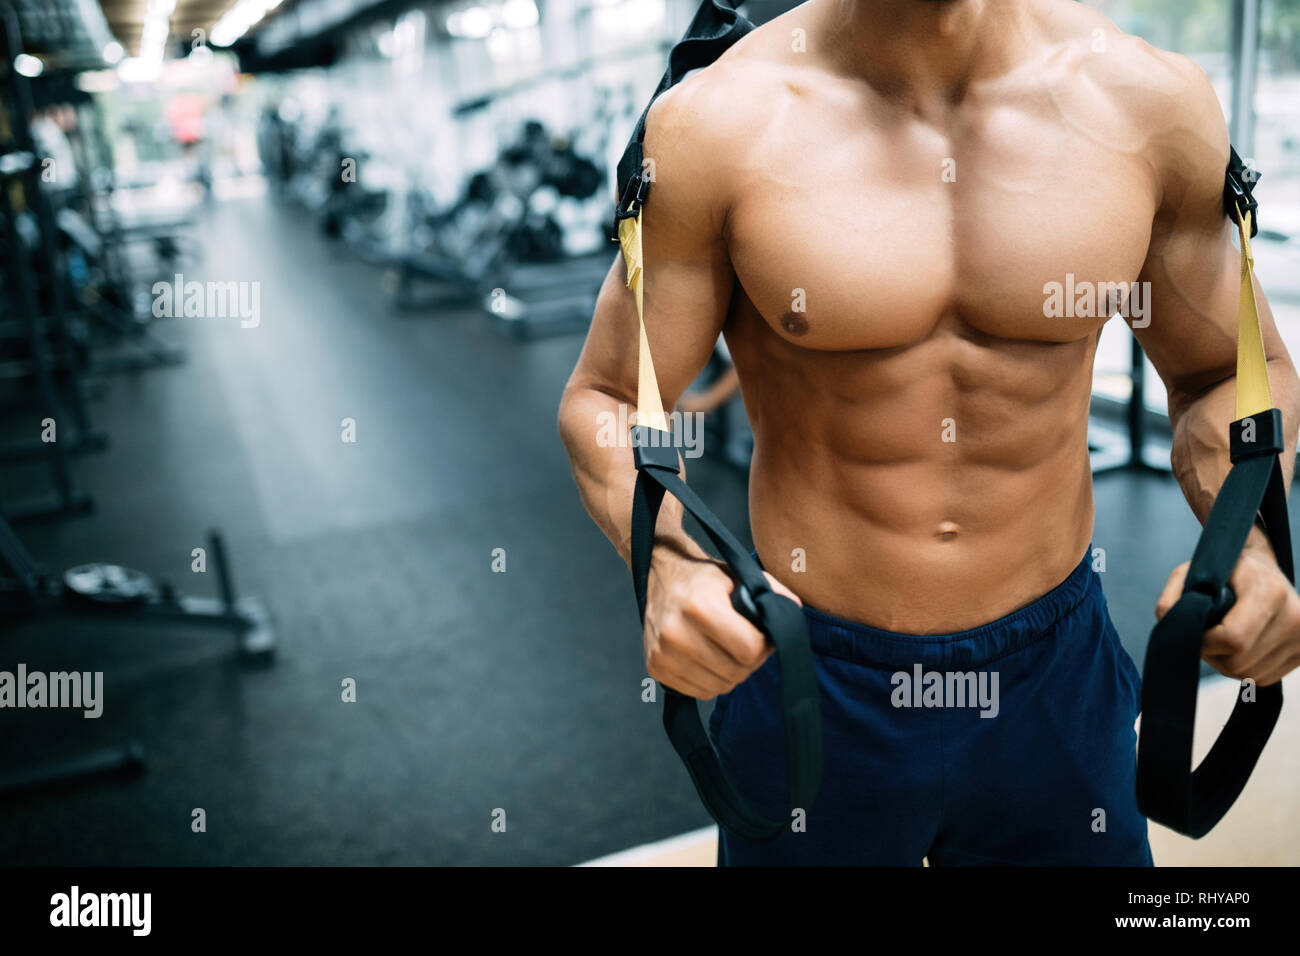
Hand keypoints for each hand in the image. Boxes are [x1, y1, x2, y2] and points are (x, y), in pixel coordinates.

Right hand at [643, 549, 801, 698]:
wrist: (660, 576)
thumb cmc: (704, 578)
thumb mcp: (740, 574)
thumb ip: (771, 592)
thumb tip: (791, 613)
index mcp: (700, 606)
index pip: (749, 650)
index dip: (764, 646)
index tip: (760, 635)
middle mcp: (676, 632)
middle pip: (736, 672)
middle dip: (749, 661)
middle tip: (745, 643)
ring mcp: (663, 653)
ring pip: (719, 687)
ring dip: (731, 673)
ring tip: (726, 650)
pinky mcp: (656, 667)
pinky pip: (699, 692)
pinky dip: (711, 681)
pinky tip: (708, 659)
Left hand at [1156, 547, 1299, 685]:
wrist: (1263, 569)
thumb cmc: (1224, 570)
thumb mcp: (1193, 571)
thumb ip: (1174, 597)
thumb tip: (1169, 623)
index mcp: (1270, 592)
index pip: (1233, 639)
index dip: (1205, 642)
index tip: (1193, 631)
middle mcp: (1295, 617)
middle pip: (1239, 663)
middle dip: (1212, 654)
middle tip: (1206, 633)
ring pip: (1249, 675)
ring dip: (1226, 663)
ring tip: (1223, 637)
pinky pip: (1262, 679)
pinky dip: (1243, 668)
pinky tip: (1240, 646)